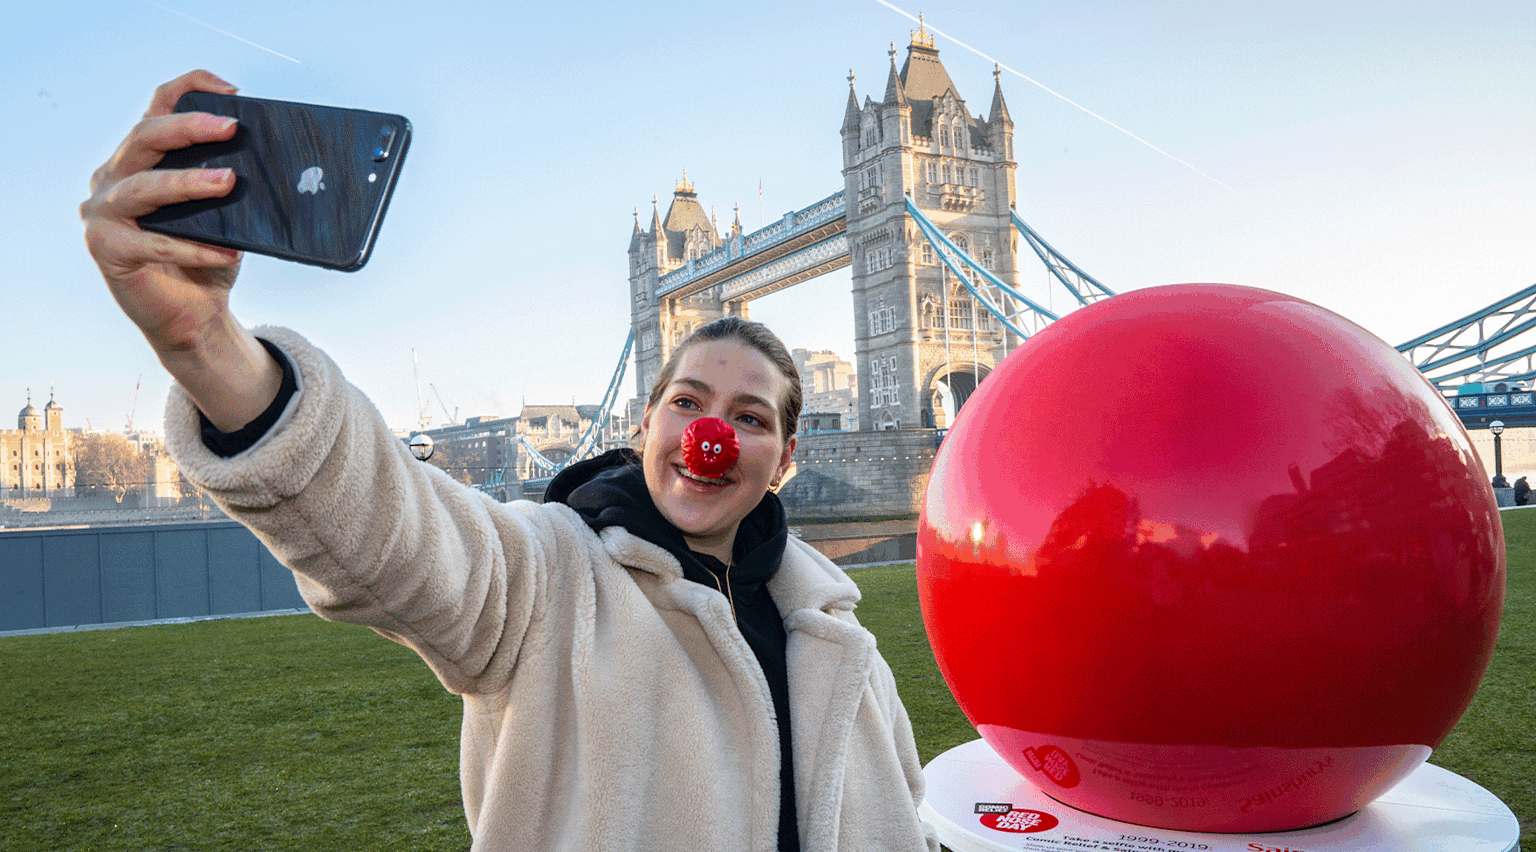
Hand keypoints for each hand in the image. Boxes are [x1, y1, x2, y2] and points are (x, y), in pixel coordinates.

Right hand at [81, 70, 281, 431]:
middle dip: (189, 128)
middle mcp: (112, 177)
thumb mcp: (224, 214)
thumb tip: (278, 160)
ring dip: (187, 182)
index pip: (157, 106)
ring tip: (229, 182)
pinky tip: (229, 252)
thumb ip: (230, 182)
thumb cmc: (207, 258)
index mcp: (140, 158)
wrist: (194, 316)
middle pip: (144, 136)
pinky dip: (195, 248)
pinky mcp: (106, 250)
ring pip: (142, 186)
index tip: (231, 91)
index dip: (189, 89)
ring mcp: (102, 212)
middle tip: (232, 128)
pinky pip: (153, 244)